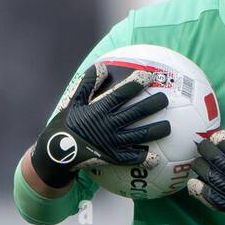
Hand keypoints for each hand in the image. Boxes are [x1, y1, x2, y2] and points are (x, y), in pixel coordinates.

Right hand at [30, 62, 170, 188]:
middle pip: (136, 113)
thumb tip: (102, 66)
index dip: (136, 84)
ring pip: (139, 135)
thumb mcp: (73, 102)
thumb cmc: (65, 124)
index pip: (121, 94)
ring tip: (168, 127)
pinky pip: (130, 158)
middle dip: (153, 104)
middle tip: (165, 99)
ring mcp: (111, 142)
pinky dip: (143, 158)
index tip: (149, 76)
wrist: (55, 153)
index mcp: (99, 110)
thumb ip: (87, 84)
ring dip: (155, 131)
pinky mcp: (111, 158)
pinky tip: (156, 158)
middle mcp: (108, 125)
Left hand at [188, 125, 224, 224]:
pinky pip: (208, 195)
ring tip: (198, 162)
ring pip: (209, 175)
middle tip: (203, 146)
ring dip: (199, 165)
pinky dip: (198, 188)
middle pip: (216, 159)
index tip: (216, 138)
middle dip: (206, 148)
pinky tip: (194, 181)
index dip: (219, 139)